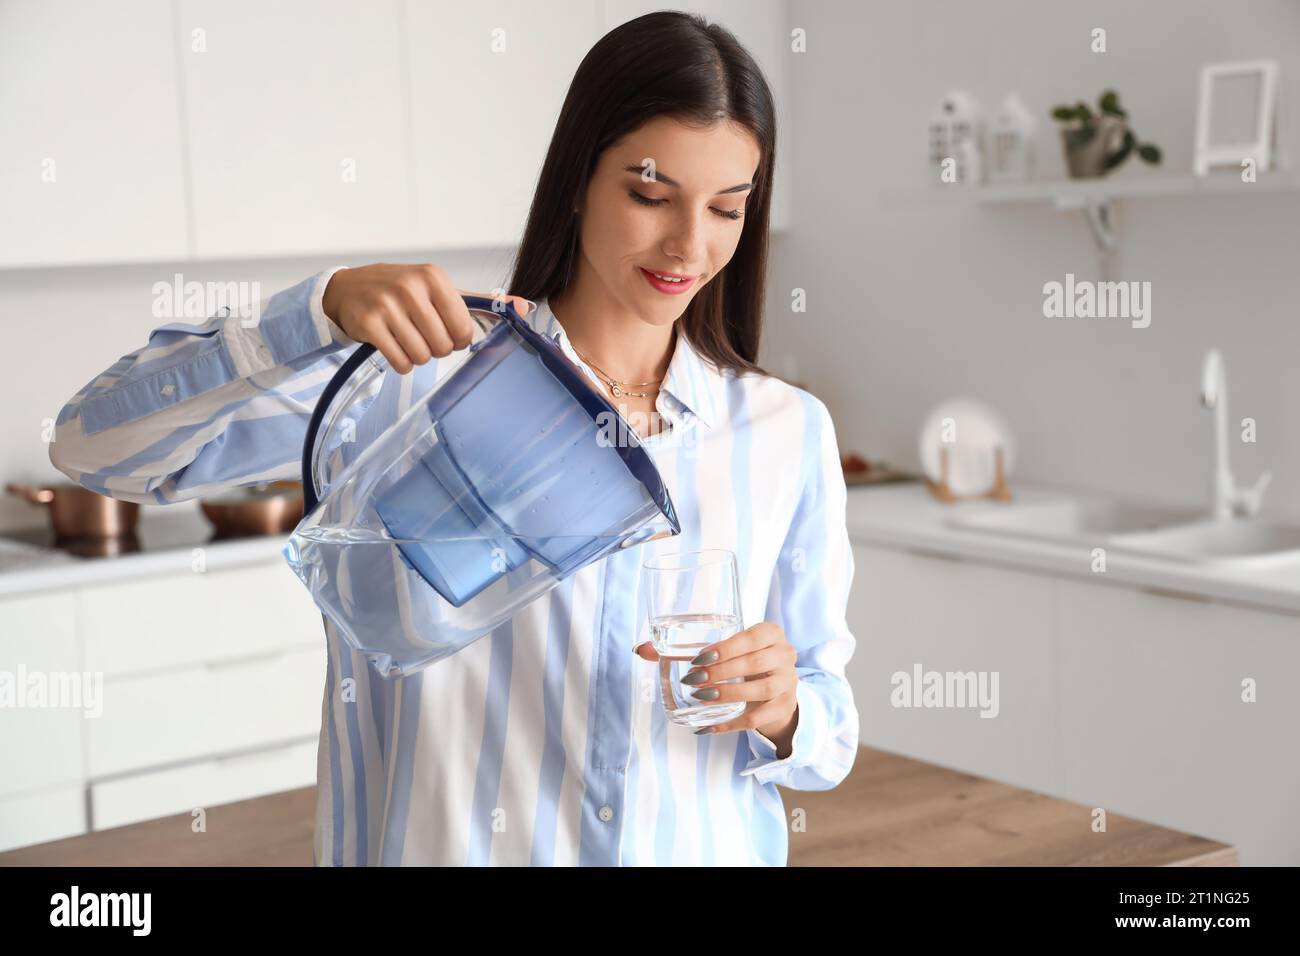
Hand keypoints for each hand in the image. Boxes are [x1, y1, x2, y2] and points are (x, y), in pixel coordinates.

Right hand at [321, 263, 532, 373]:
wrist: (349, 288)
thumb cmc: (400, 290)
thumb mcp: (438, 289)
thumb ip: (479, 302)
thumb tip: (524, 307)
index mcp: (434, 277)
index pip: (463, 328)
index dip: (457, 339)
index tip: (446, 333)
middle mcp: (410, 287)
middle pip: (442, 346)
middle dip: (435, 348)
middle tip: (421, 335)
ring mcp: (387, 305)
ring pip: (421, 356)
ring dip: (417, 356)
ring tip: (406, 339)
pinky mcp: (369, 324)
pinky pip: (400, 362)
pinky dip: (400, 362)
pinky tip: (393, 346)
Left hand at [634, 621, 799, 748]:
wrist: (775, 689)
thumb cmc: (742, 662)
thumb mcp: (723, 651)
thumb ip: (682, 649)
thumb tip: (640, 649)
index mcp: (771, 633)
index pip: (752, 637)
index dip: (726, 648)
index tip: (699, 659)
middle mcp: (785, 655)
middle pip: (756, 662)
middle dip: (722, 672)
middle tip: (693, 680)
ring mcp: (788, 683)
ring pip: (760, 690)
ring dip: (729, 694)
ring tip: (701, 698)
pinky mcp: (783, 708)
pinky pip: (757, 718)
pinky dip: (731, 723)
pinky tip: (709, 726)